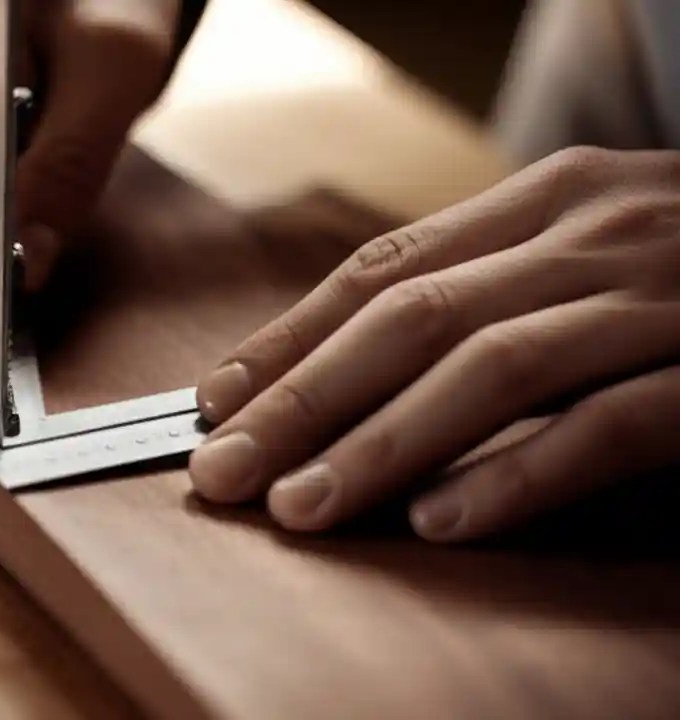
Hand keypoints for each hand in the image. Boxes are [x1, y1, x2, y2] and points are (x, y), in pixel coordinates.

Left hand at [188, 147, 679, 541]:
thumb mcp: (587, 254)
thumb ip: (489, 291)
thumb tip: (352, 375)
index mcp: (549, 200)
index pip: (382, 269)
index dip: (291, 338)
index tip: (216, 401)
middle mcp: (596, 232)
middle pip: (412, 316)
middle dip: (303, 399)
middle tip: (222, 471)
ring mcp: (668, 296)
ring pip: (494, 367)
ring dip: (383, 442)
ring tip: (302, 507)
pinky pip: (615, 425)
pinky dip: (524, 474)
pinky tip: (445, 521)